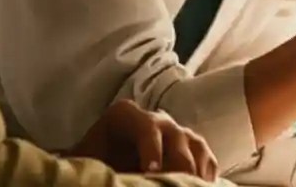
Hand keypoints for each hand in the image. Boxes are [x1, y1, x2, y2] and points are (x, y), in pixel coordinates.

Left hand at [66, 99, 218, 179]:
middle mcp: (156, 119)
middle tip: (177, 185)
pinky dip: (207, 174)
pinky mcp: (191, 148)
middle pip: (176, 138)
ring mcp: (177, 132)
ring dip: (196, 170)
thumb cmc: (93, 159)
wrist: (102, 159)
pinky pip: (206, 157)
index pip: (146, 128)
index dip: (151, 151)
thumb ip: (96, 167)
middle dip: (178, 165)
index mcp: (127, 116)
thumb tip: (105, 177)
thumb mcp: (87, 158)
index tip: (150, 174)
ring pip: (195, 146)